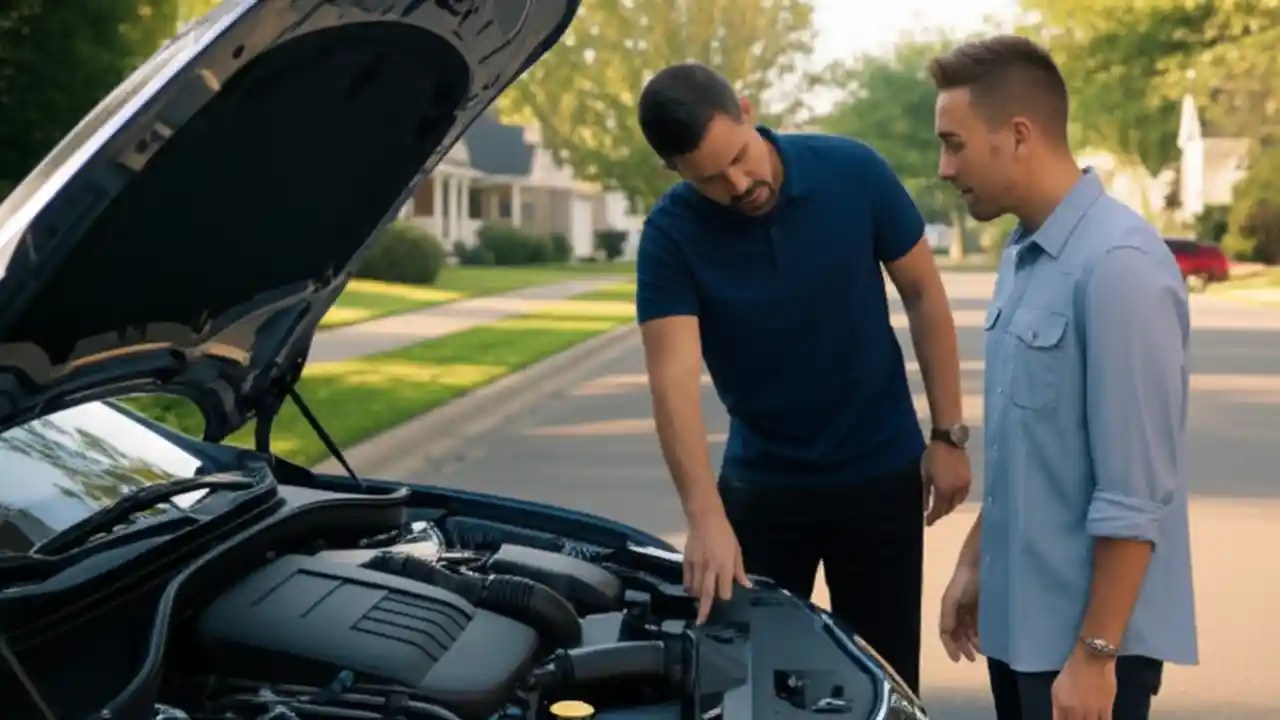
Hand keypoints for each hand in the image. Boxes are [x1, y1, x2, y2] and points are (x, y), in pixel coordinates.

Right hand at [683, 508, 751, 624]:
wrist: (705, 518)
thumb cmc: (725, 534)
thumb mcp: (736, 551)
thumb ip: (739, 570)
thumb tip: (747, 586)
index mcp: (724, 566)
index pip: (723, 591)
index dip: (724, 598)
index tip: (725, 601)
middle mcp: (710, 569)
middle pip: (706, 594)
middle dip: (704, 610)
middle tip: (701, 622)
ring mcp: (696, 566)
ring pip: (694, 589)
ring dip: (697, 597)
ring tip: (700, 602)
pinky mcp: (686, 561)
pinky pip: (686, 579)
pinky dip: (688, 586)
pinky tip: (691, 588)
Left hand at [923, 440, 971, 525]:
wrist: (949, 440)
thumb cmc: (933, 455)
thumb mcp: (925, 475)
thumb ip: (926, 493)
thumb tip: (925, 508)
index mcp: (944, 489)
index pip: (939, 509)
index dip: (933, 517)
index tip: (927, 523)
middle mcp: (957, 490)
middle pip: (949, 507)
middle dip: (941, 513)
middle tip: (933, 516)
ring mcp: (965, 484)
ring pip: (958, 502)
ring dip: (949, 507)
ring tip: (941, 508)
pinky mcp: (969, 479)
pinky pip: (963, 495)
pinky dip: (957, 499)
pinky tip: (951, 498)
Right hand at [939, 564, 980, 661]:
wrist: (982, 560)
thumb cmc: (965, 578)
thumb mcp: (952, 598)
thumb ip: (947, 616)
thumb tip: (946, 635)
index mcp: (950, 608)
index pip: (947, 632)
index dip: (950, 646)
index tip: (958, 660)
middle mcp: (960, 609)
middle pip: (959, 633)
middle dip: (963, 646)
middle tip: (971, 658)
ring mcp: (974, 607)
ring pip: (971, 630)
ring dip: (973, 642)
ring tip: (981, 650)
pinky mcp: (987, 604)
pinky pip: (983, 622)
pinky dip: (983, 632)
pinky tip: (990, 638)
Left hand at [1052, 647, 1117, 719]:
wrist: (1092, 659)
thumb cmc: (1072, 671)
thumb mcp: (1057, 688)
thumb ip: (1058, 707)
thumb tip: (1060, 718)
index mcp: (1061, 706)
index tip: (1067, 719)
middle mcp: (1075, 711)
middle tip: (1079, 718)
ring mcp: (1091, 711)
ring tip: (1087, 718)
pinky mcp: (1106, 709)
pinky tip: (1099, 719)